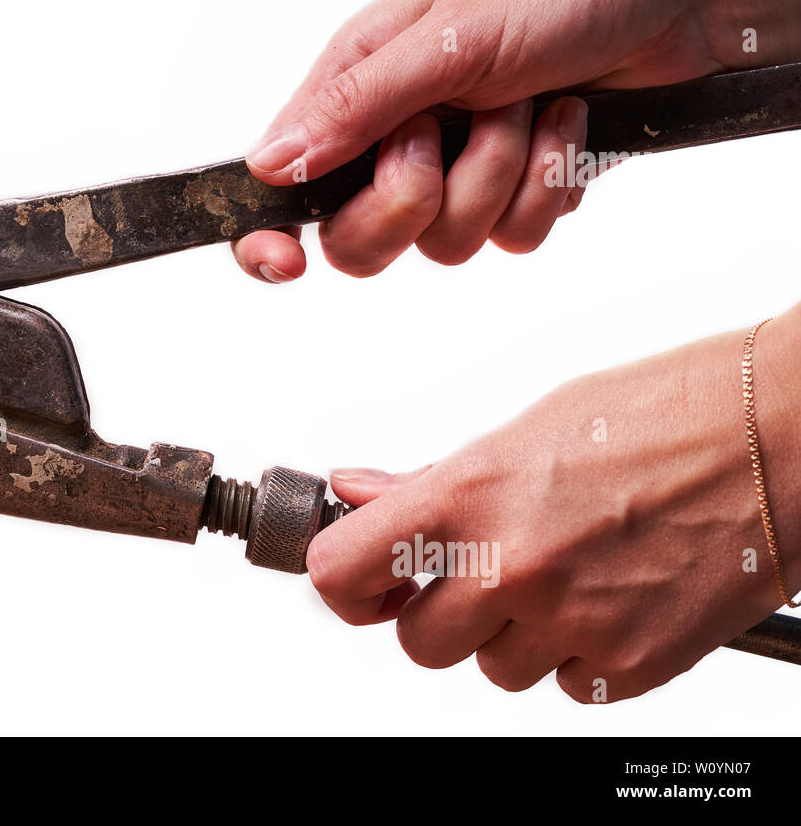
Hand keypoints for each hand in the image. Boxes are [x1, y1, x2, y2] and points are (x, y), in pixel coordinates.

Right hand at [236, 0, 800, 281]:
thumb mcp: (445, 37)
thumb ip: (356, 107)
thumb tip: (270, 165)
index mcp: (359, 86)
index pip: (285, 179)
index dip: (272, 232)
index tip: (285, 260)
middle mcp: (399, 133)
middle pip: (361, 238)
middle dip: (412, 201)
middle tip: (440, 142)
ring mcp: (459, 167)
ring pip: (445, 243)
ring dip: (498, 176)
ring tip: (527, 105)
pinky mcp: (517, 189)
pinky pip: (512, 239)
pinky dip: (545, 186)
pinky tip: (565, 124)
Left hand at [307, 306, 800, 700]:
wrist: (781, 433)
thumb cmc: (661, 412)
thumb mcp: (525, 430)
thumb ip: (433, 482)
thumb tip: (361, 495)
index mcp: (468, 496)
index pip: (342, 573)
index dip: (347, 584)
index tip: (366, 583)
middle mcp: (509, 566)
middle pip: (417, 643)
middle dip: (442, 614)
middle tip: (485, 572)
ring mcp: (571, 622)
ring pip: (493, 670)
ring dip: (514, 635)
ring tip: (569, 570)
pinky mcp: (631, 667)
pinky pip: (567, 686)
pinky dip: (580, 654)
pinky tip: (613, 595)